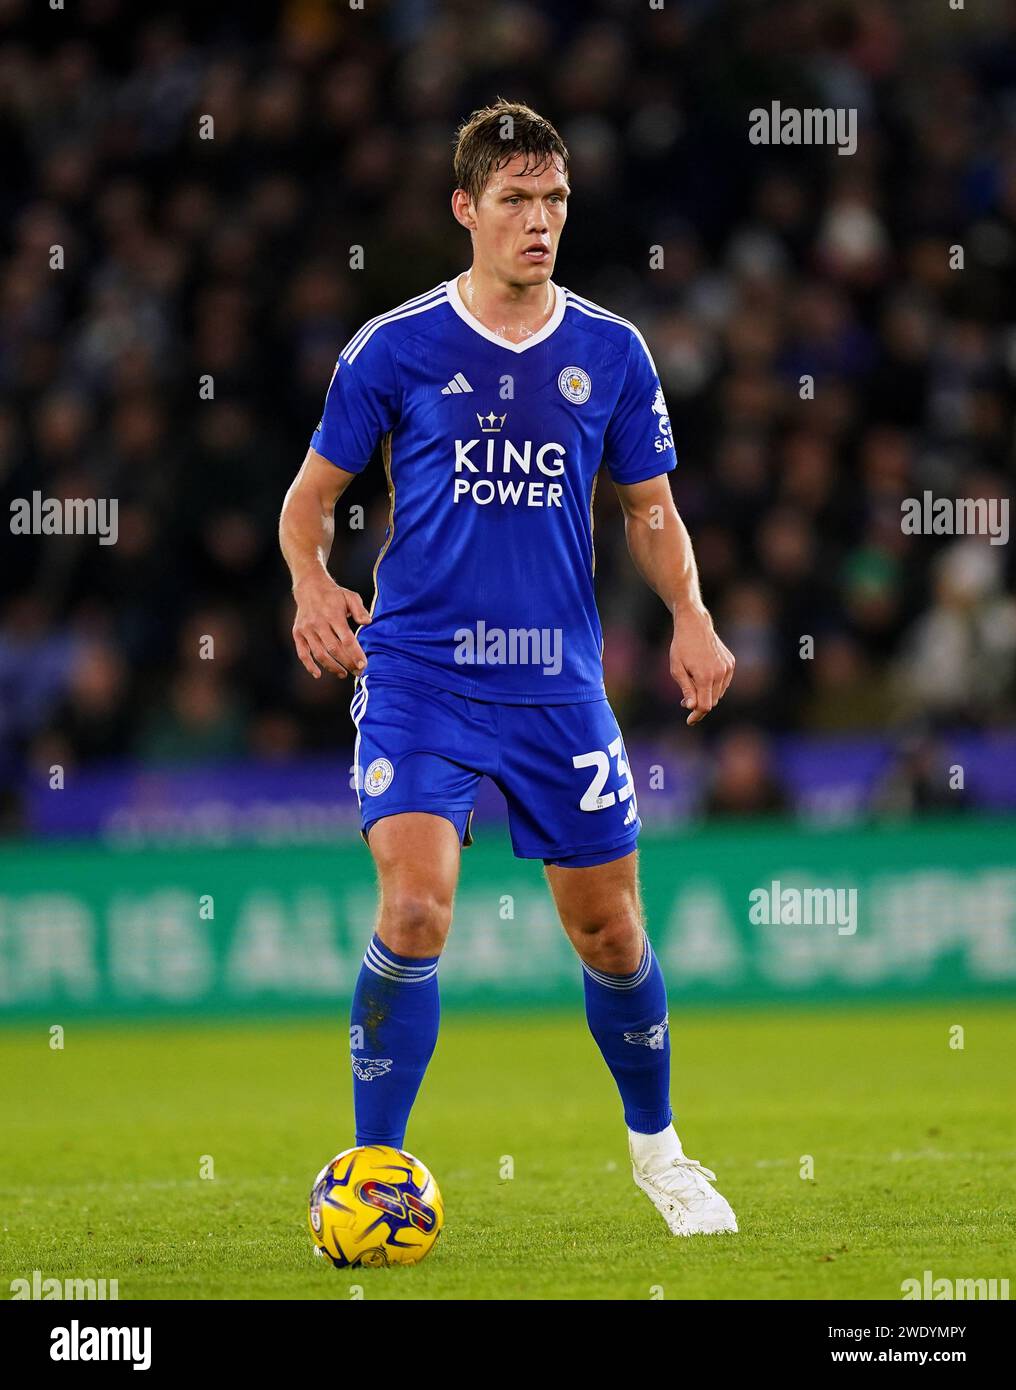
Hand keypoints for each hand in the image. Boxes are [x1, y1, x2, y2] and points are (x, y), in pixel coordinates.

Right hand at [291, 574, 370, 678]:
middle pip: (334, 649)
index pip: (346, 639)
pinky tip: (318, 674)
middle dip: (347, 663)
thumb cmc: (334, 595)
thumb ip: (359, 610)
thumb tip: (368, 622)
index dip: (355, 654)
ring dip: (332, 667)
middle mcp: (319, 623)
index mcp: (334, 615)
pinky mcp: (298, 633)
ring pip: (319, 654)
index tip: (363, 664)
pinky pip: (302, 653)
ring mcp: (307, 629)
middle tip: (358, 672)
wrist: (310, 587)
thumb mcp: (350, 596)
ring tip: (343, 674)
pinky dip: (309, 665)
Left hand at [669, 604, 734, 724]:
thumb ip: (686, 689)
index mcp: (705, 676)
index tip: (689, 721)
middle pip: (713, 701)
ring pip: (719, 693)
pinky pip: (723, 683)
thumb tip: (692, 708)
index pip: (705, 706)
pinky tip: (702, 676)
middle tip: (684, 701)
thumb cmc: (681, 647)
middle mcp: (720, 673)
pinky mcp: (731, 663)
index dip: (697, 715)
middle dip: (699, 705)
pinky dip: (714, 685)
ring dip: (707, 695)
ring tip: (691, 686)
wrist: (695, 625)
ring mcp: (727, 668)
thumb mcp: (677, 669)